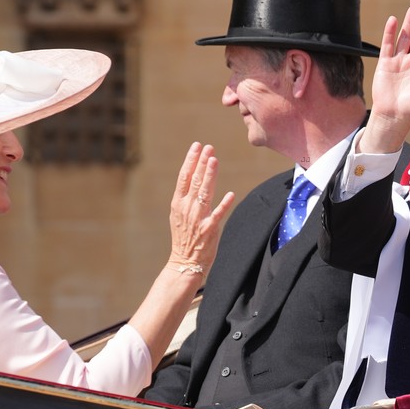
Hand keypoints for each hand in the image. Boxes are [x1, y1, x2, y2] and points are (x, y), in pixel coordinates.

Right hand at [167, 142, 234, 273]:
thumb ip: (186, 197)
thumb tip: (194, 177)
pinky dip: (224, 204)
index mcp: (178, 203)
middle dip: (202, 162)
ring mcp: (197, 218)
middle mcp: (186, 208)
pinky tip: (231, 194)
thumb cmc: (184, 237)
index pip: (184, 177)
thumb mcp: (178, 214)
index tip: (196, 146)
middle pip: (195, 181)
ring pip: (204, 192)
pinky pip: (218, 214)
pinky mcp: (208, 229)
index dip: (190, 160)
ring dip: (210, 176)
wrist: (184, 262)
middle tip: (209, 147)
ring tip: (214, 160)